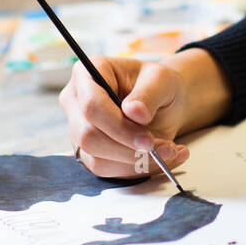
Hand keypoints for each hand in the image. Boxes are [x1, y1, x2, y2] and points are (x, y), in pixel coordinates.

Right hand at [60, 47, 231, 177]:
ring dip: (136, 163)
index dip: (118, 126)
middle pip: (88, 136)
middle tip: (164, 148)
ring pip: (96, 159)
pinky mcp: (89, 152)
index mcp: (87, 74)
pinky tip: (162, 159)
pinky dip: (137, 170)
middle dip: (127, 149)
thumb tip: (135, 113)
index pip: (91, 106)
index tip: (148, 140)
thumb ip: (149, 94)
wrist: (162, 102)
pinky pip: (107, 170)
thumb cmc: (157, 84)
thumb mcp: (161, 80)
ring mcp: (78, 129)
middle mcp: (76, 101)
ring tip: (170, 150)